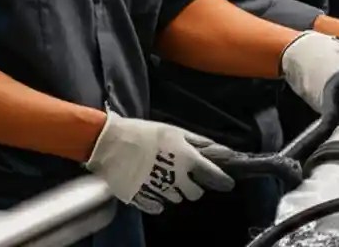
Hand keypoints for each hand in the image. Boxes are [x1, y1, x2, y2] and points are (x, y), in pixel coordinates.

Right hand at [84, 112, 233, 214]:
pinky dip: (158, 201)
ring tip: (164, 177)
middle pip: (195, 194)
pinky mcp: (140, 198)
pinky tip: (153, 189)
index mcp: (186, 159)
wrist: (110, 142)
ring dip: (175, 191)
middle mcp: (175, 178)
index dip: (222, 180)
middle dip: (194, 187)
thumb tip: (218, 149)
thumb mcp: (175, 131)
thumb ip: (198, 142)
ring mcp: (157, 190)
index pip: (212, 175)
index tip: (228, 183)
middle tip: (187, 178)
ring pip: (176, 199)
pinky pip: (156, 207)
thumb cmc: (144, 133)